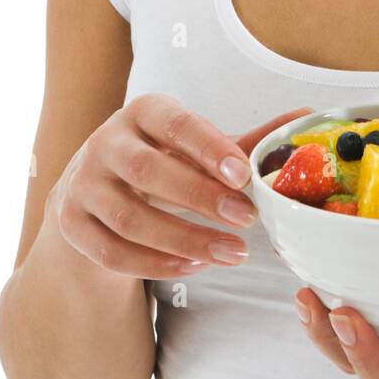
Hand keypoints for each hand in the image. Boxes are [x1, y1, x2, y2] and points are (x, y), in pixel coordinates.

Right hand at [49, 94, 312, 278]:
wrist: (93, 194)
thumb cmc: (162, 164)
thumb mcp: (197, 148)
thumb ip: (246, 141)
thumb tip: (307, 117)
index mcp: (142, 111)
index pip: (176, 123)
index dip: (209, 147)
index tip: (244, 175)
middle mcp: (104, 142)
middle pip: (146, 170)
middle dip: (199, 198)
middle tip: (246, 220)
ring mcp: (81, 185)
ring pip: (128, 217)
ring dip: (184, 239)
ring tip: (233, 254)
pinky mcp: (71, 224)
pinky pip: (111, 251)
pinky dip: (154, 263)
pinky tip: (194, 267)